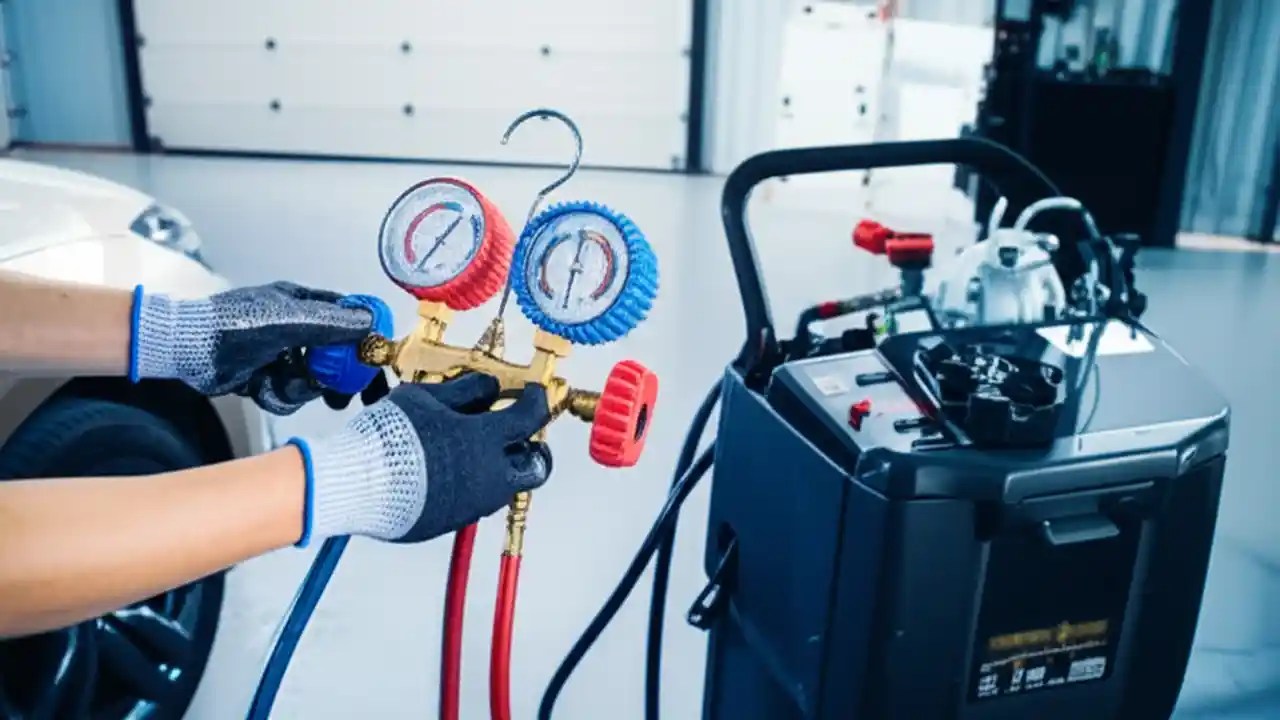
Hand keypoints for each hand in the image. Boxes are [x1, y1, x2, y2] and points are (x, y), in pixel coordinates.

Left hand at [130, 282, 374, 413]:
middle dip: (331, 377)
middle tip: (341, 396)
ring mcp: (278, 354)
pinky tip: (261, 389)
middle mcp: (293, 328)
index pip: (345, 319)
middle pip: (331, 357)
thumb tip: (370, 322)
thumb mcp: (290, 321)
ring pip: (310, 380)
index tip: (373, 360)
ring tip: (280, 384)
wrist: (187, 348)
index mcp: (301, 304)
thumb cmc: (236, 325)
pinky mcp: (264, 377)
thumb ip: (331, 324)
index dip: (362, 339)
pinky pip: (286, 394)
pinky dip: (276, 395)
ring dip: (297, 388)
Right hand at [290, 373, 552, 543]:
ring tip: (473, 450)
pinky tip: (445, 471)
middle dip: (532, 447)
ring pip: (504, 487)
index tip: (532, 394)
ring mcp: (472, 504)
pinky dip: (470, 485)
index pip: (530, 418)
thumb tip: (488, 388)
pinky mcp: (451, 521)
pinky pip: (473, 503)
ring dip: (499, 468)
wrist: (357, 483)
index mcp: (486, 441)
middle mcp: (489, 477)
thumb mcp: (426, 398)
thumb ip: (464, 391)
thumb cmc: (389, 436)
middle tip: (518, 433)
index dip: (536, 401)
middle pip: (535, 467)